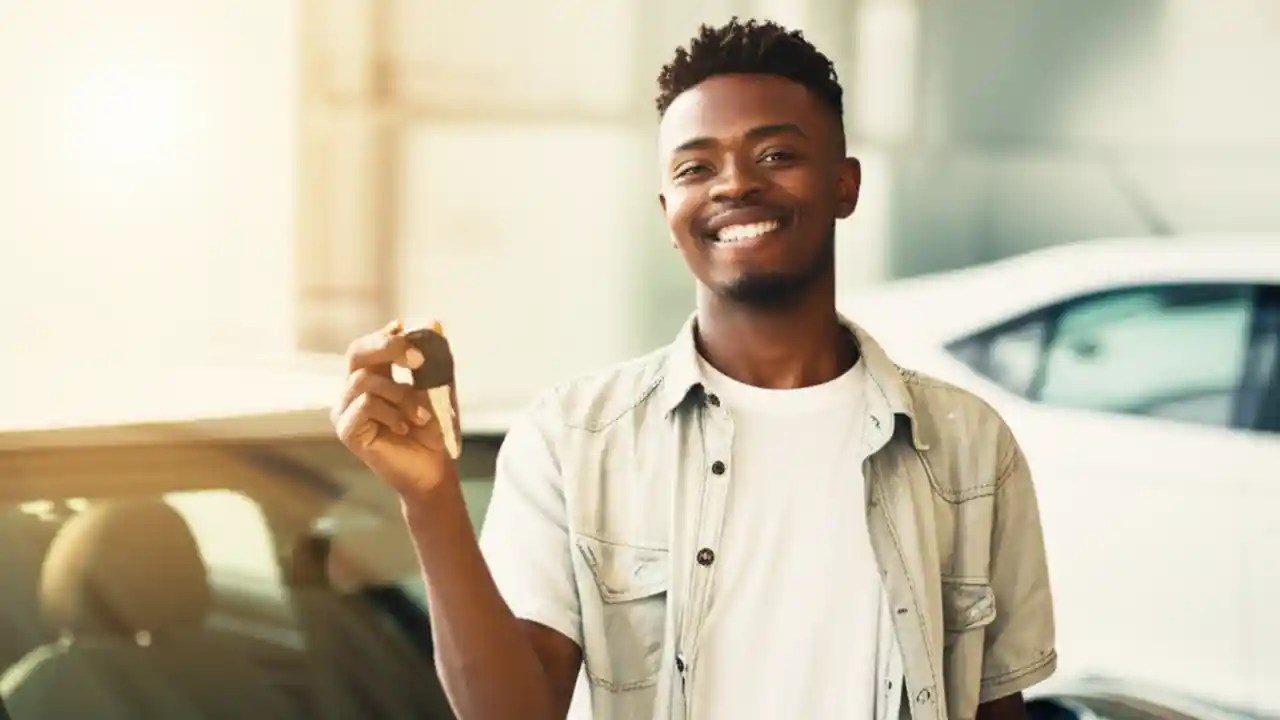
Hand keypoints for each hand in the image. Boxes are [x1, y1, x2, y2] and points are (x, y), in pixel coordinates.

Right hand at [331, 321, 460, 499]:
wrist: (434, 469)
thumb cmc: (434, 429)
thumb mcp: (438, 386)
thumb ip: (434, 356)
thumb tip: (433, 321)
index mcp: (373, 376)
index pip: (369, 344)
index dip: (388, 336)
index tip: (410, 332)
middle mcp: (353, 390)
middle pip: (356, 352)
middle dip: (388, 348)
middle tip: (418, 359)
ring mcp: (345, 410)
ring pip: (365, 380)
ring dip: (401, 394)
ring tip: (421, 416)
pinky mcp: (345, 430)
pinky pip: (365, 406)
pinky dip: (391, 413)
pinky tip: (404, 428)